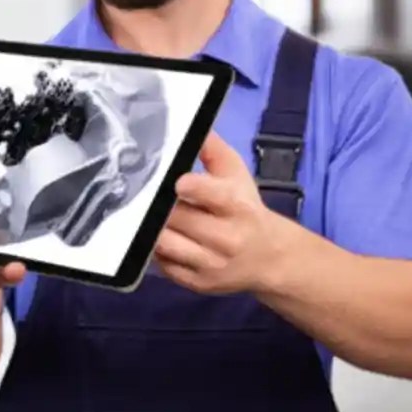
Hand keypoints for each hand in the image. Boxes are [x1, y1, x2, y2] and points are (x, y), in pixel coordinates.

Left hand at [153, 132, 290, 294]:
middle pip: (179, 219)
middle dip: (159, 206)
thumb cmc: (246, 209)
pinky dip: (154, 251)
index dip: (194, 188)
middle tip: (142, 195)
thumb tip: (192, 128)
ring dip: (151, 229)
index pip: (214, 196)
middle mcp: (227, 238)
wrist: (270, 257)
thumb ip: (213, 150)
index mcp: (238, 206)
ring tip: (143, 216)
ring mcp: (211, 264)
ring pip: (167, 245)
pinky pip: (164, 265)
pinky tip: (154, 238)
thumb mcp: (237, 175)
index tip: (178, 181)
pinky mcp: (198, 283)